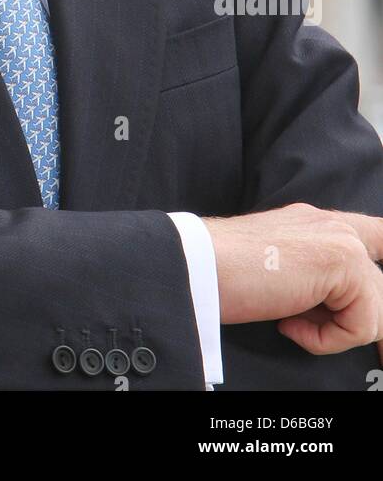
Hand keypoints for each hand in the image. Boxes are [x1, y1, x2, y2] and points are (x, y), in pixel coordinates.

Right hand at [201, 202, 382, 366]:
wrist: (198, 264)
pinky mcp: (344, 261)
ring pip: (376, 308)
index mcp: (316, 224)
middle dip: (356, 322)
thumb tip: (333, 310)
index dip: (376, 272)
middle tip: (307, 331)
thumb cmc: (224, 272)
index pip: (376, 235)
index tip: (368, 311)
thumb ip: (312, 276)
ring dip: (335, 331)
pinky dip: (326, 339)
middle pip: (379, 286)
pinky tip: (287, 324)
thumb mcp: (278, 269)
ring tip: (290, 322)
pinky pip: (363, 323)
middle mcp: (334, 224)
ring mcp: (342, 240)